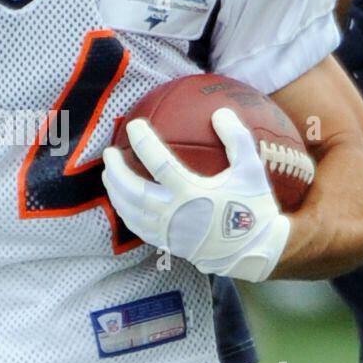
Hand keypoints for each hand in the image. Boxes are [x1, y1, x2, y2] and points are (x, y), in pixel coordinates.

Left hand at [101, 107, 290, 281]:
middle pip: (132, 191)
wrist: (254, 251)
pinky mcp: (167, 243)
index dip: (143, 142)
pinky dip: (125, 211)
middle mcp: (175, 214)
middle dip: (115, 170)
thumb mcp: (251, 169)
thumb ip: (237, 138)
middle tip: (108, 152)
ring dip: (114, 191)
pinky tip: (122, 199)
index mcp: (192, 193)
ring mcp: (168, 231)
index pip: (158, 164)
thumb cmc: (252, 207)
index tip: (133, 126)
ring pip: (129, 212)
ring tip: (108, 174)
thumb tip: (220, 112)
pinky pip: (137, 227)